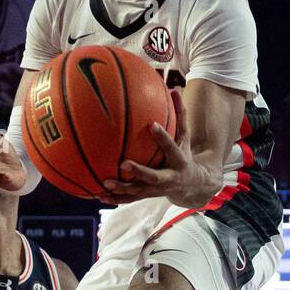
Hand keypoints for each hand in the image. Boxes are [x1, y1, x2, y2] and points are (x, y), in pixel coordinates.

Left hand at [100, 90, 215, 205]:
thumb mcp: (185, 137)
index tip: (152, 125)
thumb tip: (174, 89)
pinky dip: (115, 198)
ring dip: (122, 189)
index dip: (163, 137)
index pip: (171, 148)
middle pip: (154, 176)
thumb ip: (180, 115)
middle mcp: (168, 178)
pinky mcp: (147, 196)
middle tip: (123, 164)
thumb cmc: (184, 154)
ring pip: (139, 191)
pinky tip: (98, 195)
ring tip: (104, 184)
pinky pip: (130, 199)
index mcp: (178, 161)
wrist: (191, 185)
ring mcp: (157, 190)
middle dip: (139, 172)